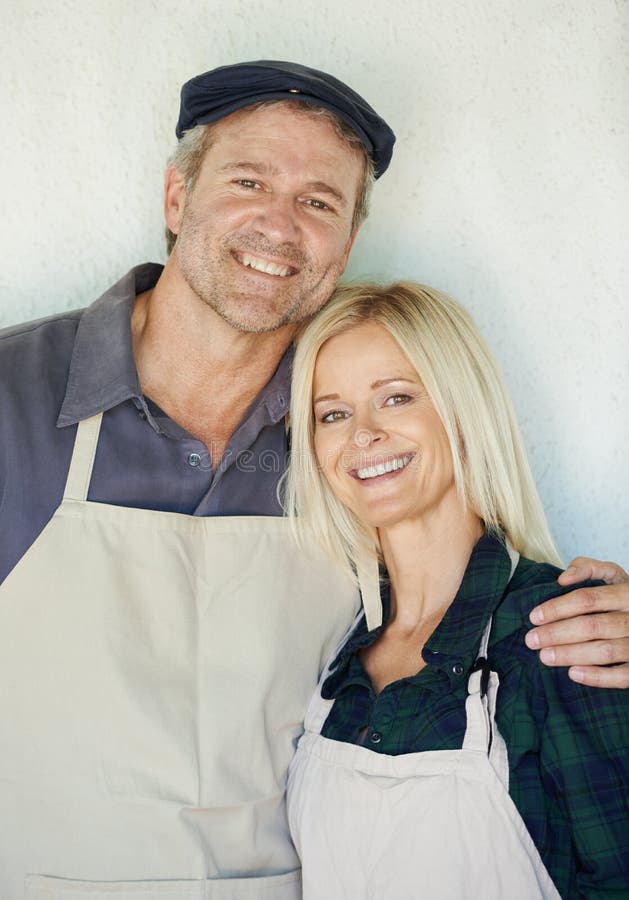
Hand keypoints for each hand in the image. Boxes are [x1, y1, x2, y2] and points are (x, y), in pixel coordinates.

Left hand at [525, 557, 628, 688]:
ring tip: (545, 656)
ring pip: (605, 651)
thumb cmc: (623, 597)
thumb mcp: (612, 575)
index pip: (587, 599)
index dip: (557, 608)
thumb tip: (563, 578)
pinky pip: (622, 676)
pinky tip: (573, 673)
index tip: (534, 617)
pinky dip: (598, 677)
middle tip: (532, 640)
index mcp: (626, 592)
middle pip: (592, 626)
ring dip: (571, 654)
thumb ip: (588, 568)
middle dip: (557, 634)